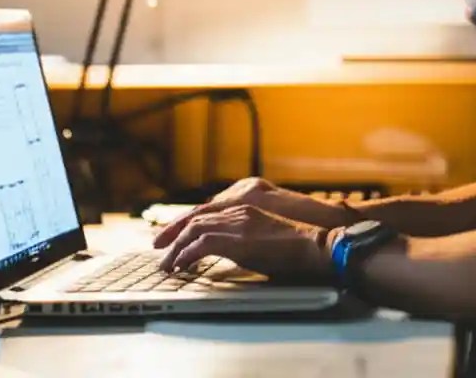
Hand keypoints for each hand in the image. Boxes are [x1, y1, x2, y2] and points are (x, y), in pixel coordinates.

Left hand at [153, 177, 351, 248]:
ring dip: (176, 249)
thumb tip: (229, 253)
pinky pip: (201, 245)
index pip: (206, 213)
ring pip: (193, 230)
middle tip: (159, 251)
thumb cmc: (296, 249)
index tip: (171, 239)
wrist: (316, 247)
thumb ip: (245, 240)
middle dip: (172, 235)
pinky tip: (181, 267)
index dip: (185, 226)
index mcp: (245, 209)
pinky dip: (187, 256)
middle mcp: (238, 211)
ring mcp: (237, 222)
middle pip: (194, 218)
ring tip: (166, 265)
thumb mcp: (265, 239)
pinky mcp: (238, 238)